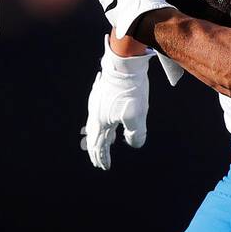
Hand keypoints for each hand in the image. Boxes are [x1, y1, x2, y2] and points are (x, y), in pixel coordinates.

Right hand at [82, 35, 150, 170]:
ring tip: (93, 140)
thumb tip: (133, 144)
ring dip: (96, 135)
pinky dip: (99, 120)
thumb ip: (136, 134)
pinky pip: (97, 112)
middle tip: (96, 160)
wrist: (124, 64)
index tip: (105, 167)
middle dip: (96, 150)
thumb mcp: (137, 116)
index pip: (99, 146)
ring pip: (94, 124)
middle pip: (93, 136)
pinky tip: (100, 116)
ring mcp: (97, 102)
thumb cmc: (131, 91)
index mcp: (101, 123)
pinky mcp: (102, 93)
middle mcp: (95, 114)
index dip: (102, 158)